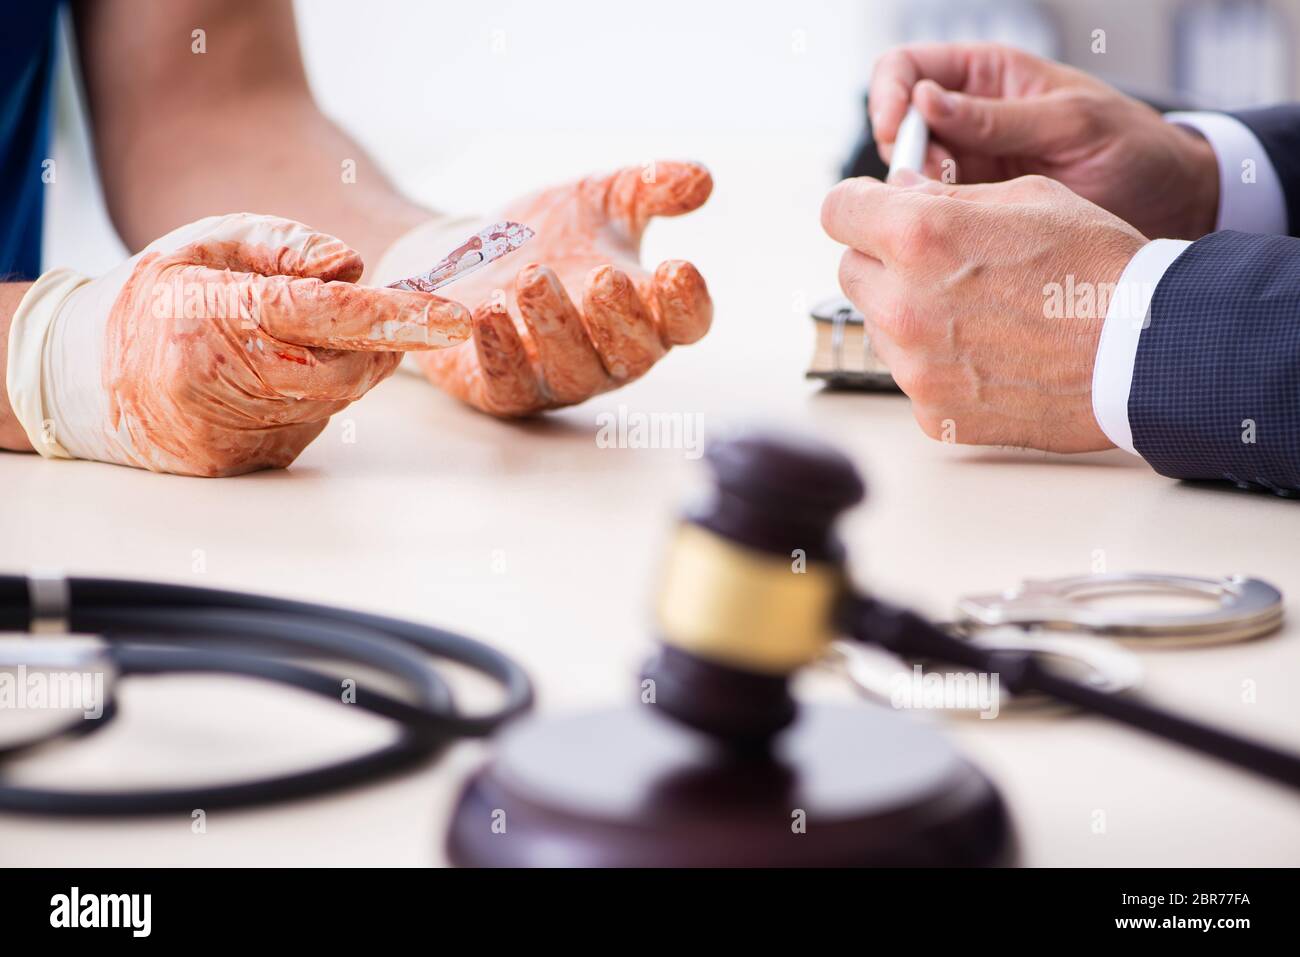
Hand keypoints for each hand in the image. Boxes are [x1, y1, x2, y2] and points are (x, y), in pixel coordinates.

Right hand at [24, 213, 469, 475]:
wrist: (88, 378)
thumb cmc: (160, 296)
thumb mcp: (210, 242)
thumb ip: (284, 246)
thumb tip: (353, 268)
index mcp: (211, 317)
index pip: (326, 315)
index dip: (397, 316)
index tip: (456, 317)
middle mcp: (220, 383)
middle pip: (347, 368)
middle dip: (381, 342)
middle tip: (380, 316)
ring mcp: (231, 433)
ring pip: (335, 400)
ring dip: (344, 365)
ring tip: (297, 338)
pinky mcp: (242, 464)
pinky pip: (311, 426)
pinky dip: (314, 395)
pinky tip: (270, 377)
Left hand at [411, 161, 713, 415]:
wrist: (466, 257)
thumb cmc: (548, 235)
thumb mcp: (600, 199)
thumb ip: (650, 188)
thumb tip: (702, 180)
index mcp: (644, 313)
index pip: (684, 324)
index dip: (687, 304)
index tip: (677, 266)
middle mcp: (608, 356)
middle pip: (632, 356)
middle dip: (620, 319)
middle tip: (603, 276)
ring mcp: (555, 377)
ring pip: (570, 373)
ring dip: (556, 327)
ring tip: (534, 276)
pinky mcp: (501, 388)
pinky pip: (506, 384)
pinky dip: (497, 350)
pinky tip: (483, 310)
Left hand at [821, 173, 1146, 451]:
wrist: (1146, 354)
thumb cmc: (1097, 266)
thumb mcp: (1027, 197)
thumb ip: (948, 197)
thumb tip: (899, 191)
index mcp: (918, 236)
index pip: (837, 210)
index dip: (858, 206)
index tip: (874, 212)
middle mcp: (902, 303)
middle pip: (851, 270)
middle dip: (884, 260)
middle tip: (942, 263)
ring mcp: (914, 366)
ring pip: (879, 326)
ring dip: (908, 313)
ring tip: (979, 311)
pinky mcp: (931, 411)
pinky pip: (911, 376)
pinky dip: (937, 364)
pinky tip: (990, 354)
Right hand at [869, 43, 1218, 239]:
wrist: (1169, 203)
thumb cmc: (1134, 148)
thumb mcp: (1069, 123)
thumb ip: (996, 117)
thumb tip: (924, 100)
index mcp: (989, 75)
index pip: (908, 68)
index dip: (890, 95)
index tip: (896, 131)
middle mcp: (970, 116)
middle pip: (899, 124)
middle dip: (903, 151)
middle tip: (933, 178)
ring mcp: (972, 163)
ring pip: (910, 172)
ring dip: (917, 190)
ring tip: (953, 204)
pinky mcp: (978, 206)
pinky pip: (936, 209)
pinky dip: (935, 219)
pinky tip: (960, 227)